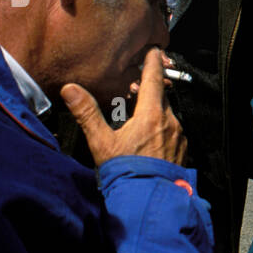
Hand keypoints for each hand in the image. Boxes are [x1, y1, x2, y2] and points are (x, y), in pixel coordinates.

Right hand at [61, 49, 186, 166]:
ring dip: (155, 113)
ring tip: (138, 121)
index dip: (152, 63)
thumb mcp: (102, 143)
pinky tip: (149, 142)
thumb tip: (70, 90)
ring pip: (167, 116)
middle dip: (150, 91)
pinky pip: (173, 133)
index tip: (153, 51)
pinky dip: (162, 131)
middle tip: (136, 90)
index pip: (153, 80)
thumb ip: (87, 114)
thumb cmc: (126, 173)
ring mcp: (179, 138)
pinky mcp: (182, 152)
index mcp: (151, 115)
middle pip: (161, 98)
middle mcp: (170, 123)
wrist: (150, 202)